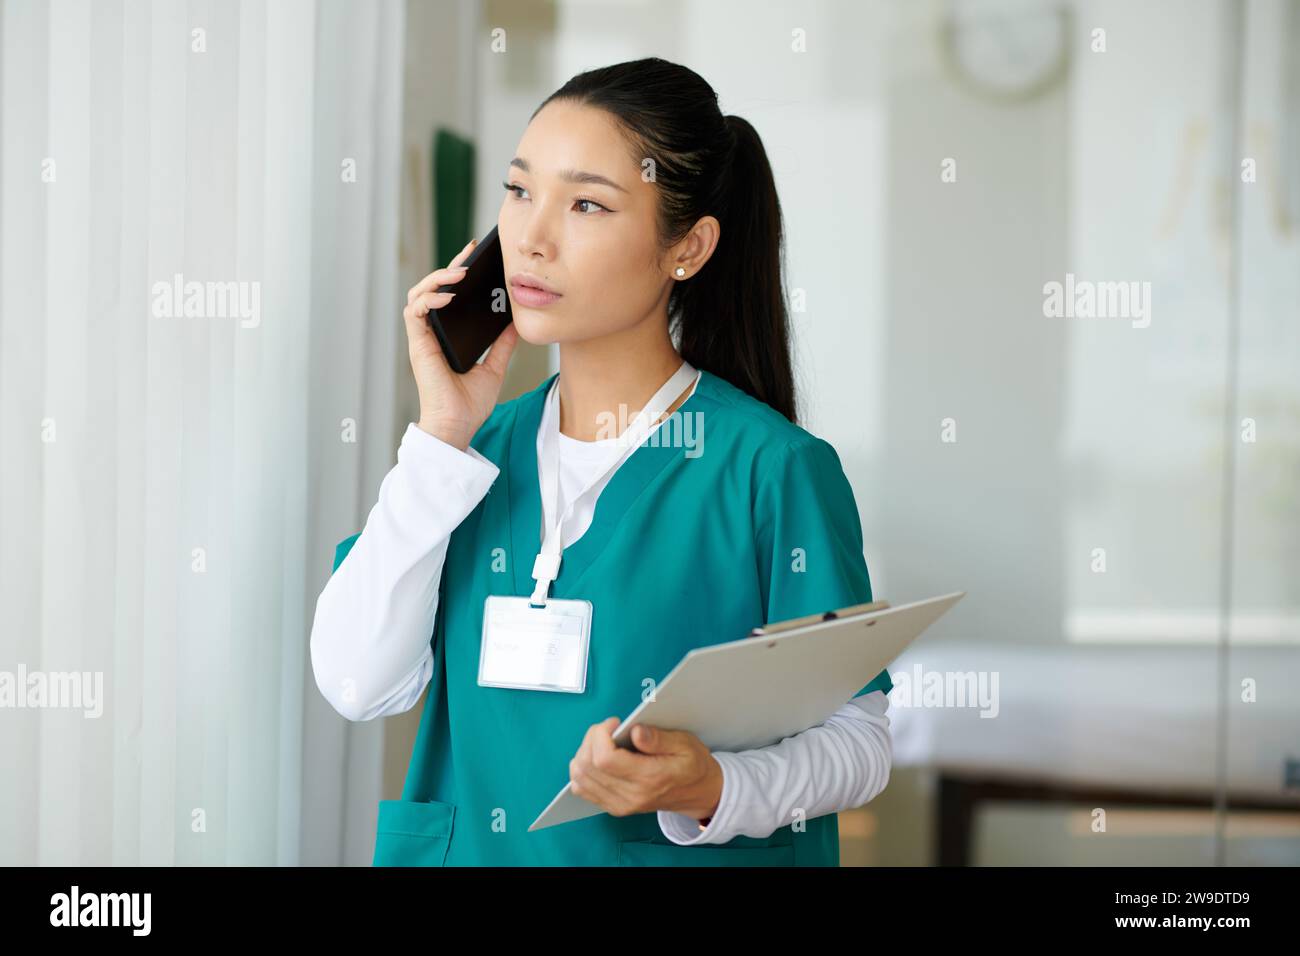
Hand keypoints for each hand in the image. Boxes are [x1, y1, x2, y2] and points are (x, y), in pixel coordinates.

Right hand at [402, 237, 519, 449]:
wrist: (457, 426)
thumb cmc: (470, 404)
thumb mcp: (495, 367)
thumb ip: (503, 344)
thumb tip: (517, 322)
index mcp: (447, 336)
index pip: (449, 296)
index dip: (459, 273)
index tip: (476, 258)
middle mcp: (432, 333)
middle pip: (433, 288)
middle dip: (450, 266)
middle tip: (470, 251)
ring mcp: (423, 338)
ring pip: (418, 294)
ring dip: (437, 278)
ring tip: (460, 272)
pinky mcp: (417, 345)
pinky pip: (415, 312)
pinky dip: (429, 298)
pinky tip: (448, 296)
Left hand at [568, 717, 722, 820]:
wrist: (698, 792)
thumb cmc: (692, 766)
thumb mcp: (685, 744)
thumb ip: (658, 738)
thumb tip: (634, 732)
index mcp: (649, 778)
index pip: (604, 759)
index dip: (600, 735)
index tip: (614, 723)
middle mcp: (631, 796)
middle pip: (587, 766)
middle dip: (591, 739)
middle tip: (609, 729)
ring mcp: (620, 804)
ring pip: (579, 778)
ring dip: (584, 753)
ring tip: (604, 742)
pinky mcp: (614, 807)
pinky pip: (582, 788)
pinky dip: (583, 770)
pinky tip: (598, 758)